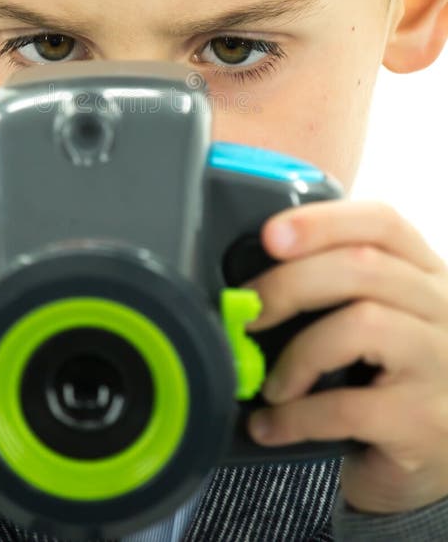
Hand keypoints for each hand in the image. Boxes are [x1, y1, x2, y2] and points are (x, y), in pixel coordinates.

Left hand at [244, 200, 447, 514]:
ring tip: (272, 385)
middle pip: (363, 266)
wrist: (435, 457)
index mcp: (425, 272)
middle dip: (290, 283)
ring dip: (299, 354)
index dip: (321, 221)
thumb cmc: (390, 377)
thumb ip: (335, 284)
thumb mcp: (377, 316)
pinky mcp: (425, 421)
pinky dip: (297, 416)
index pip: (381, 222)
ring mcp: (440, 363)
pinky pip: (348, 406)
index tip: (270, 235)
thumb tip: (253, 273)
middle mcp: (443, 308)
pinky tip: (272, 424)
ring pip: (363, 324)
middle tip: (249, 311)